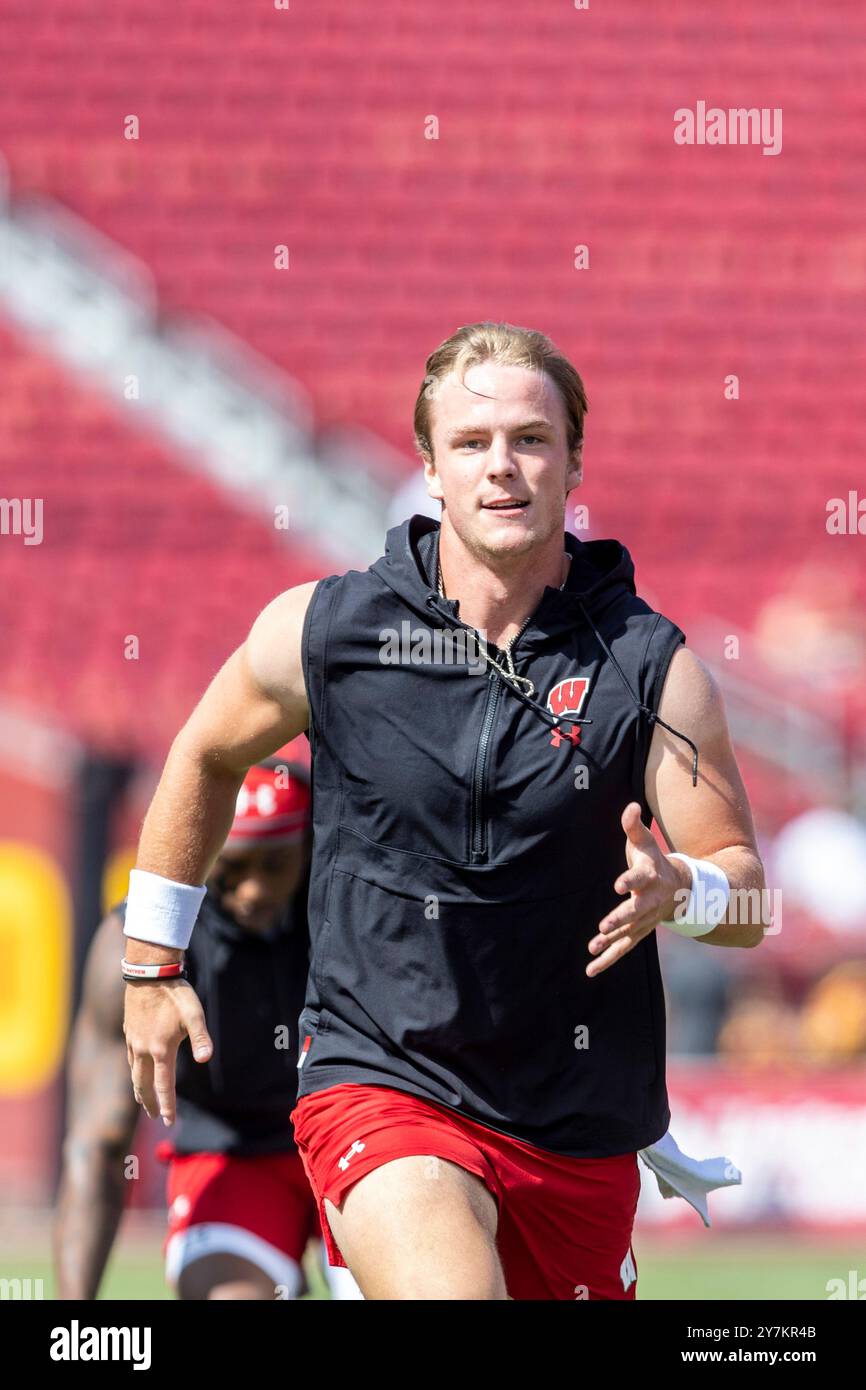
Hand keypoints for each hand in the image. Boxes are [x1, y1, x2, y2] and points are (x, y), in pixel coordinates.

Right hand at [123, 979, 212, 1124]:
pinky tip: (136, 1070)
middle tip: (155, 1117)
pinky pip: (129, 1058)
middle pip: (144, 1085)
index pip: (164, 1086)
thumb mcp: (193, 1014)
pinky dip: (134, 1070)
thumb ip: (201, 1037)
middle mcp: (144, 1050)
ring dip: (139, 1089)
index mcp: (161, 1050)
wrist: (148, 973)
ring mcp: (133, 1041)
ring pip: (134, 1073)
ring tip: (142, 1100)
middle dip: (150, 1103)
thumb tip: (206, 1059)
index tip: (170, 1122)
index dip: (168, 1106)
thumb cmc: (174, 993)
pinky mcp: (128, 1031)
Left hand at [585, 802, 689, 976]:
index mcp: (651, 877)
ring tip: (592, 948)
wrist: (680, 889)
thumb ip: (634, 827)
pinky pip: (623, 949)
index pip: (639, 878)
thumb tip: (631, 806)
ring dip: (611, 943)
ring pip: (629, 933)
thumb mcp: (646, 843)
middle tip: (603, 926)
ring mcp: (645, 920)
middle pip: (635, 911)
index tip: (618, 884)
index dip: (629, 880)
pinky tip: (590, 970)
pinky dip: (608, 959)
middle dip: (620, 919)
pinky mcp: (638, 933)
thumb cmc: (654, 861)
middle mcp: (649, 901)